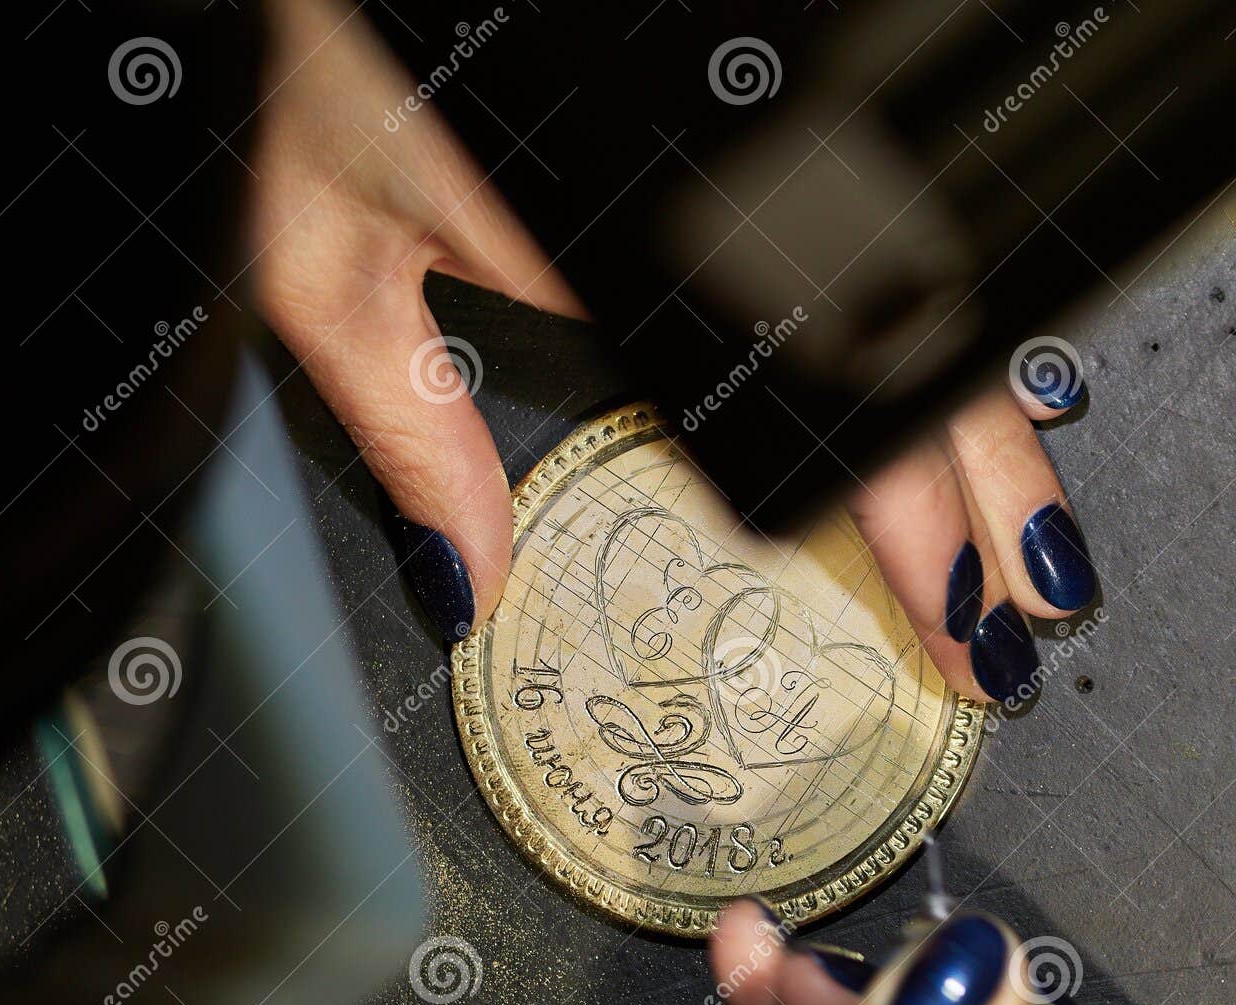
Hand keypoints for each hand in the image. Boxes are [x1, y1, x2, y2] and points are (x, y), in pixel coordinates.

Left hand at [253, 0, 1093, 704]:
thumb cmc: (319, 41)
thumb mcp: (324, 251)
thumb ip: (406, 424)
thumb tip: (471, 581)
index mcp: (618, 230)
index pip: (810, 392)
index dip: (896, 509)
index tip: (939, 603)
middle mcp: (717, 178)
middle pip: (902, 345)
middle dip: (976, 492)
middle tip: (1011, 611)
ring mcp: (760, 136)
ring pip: (925, 282)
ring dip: (986, 421)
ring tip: (1022, 535)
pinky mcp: (769, 113)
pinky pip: (888, 230)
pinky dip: (941, 331)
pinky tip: (965, 408)